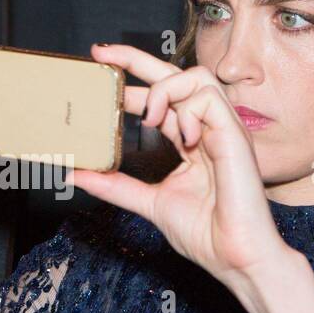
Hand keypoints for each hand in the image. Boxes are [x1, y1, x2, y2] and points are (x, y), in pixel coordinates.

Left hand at [66, 44, 291, 284]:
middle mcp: (209, 129)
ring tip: (148, 119)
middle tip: (103, 54)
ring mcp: (225, 130)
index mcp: (191, 141)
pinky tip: (183, 138)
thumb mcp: (150, 202)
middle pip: (176, 75)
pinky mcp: (235, 135)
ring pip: (196, 77)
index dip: (133, 82)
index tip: (101, 71)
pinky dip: (187, 111)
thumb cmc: (207, 234)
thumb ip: (116, 185)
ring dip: (164, 90)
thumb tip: (77, 174)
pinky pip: (209, 99)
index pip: (161, 99)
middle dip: (137, 59)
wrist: (236, 258)